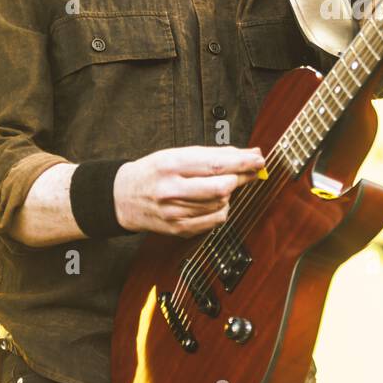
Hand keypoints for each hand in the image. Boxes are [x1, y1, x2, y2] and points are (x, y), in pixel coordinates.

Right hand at [115, 145, 264, 236]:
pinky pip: (214, 220)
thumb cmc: (153, 172)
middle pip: (220, 187)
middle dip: (240, 179)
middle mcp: (171, 189)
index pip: (214, 164)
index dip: (242, 162)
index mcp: (171, 165)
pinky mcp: (178, 229)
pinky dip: (221, 209)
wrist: (123, 197)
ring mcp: (174, 212)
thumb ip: (214, 154)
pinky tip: (212, 202)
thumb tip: (249, 153)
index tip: (259, 159)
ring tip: (220, 185)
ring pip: (221, 204)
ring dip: (229, 194)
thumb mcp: (177, 154)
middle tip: (247, 172)